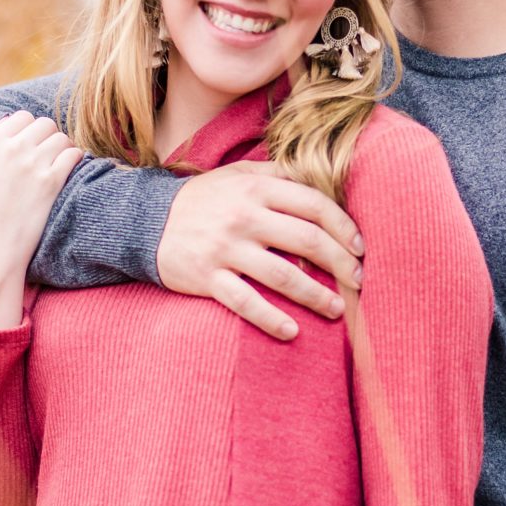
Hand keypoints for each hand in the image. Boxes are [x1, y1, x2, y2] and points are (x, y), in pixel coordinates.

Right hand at [0, 111, 82, 329]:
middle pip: (44, 124)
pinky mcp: (50, 182)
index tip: (32, 146)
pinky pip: (73, 154)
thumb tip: (2, 122)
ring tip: (59, 166)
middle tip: (48, 157)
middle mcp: (10, 148)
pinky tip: (69, 173)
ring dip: (63, 150)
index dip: (30, 131)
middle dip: (48, 138)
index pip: (21, 117)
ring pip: (61, 138)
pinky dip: (75, 160)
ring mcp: (31, 164)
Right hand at [155, 160, 364, 341]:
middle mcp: (244, 216)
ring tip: (338, 310)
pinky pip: (245, 303)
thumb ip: (278, 174)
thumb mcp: (238, 174)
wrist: (145, 221)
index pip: (314, 205)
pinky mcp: (208, 278)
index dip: (344, 227)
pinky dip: (271, 319)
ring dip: (316, 296)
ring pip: (283, 275)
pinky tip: (292, 332)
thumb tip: (324, 180)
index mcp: (257, 187)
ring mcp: (226, 248)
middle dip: (340, 265)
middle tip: (359, 282)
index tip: (360, 248)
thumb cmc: (204, 199)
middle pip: (307, 241)